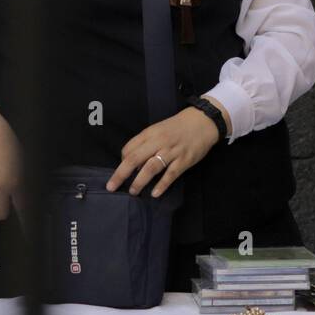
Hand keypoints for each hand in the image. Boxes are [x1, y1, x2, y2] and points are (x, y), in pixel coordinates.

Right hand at [0, 105, 23, 220]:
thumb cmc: (7, 142)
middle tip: (7, 198)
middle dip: (4, 207)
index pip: (22, 207)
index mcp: (15, 182)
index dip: (25, 218)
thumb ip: (25, 181)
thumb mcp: (24, 161)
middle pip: (0, 212)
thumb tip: (28, 194)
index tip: (27, 226)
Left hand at [106, 99, 224, 196]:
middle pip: (135, 159)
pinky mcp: (185, 160)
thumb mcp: (158, 129)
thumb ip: (145, 143)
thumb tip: (133, 163)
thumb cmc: (177, 127)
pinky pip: (171, 174)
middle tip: (111, 187)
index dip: (122, 161)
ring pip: (151, 167)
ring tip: (133, 191)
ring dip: (140, 181)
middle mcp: (159, 142)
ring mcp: (172, 151)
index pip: (129, 148)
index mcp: (150, 133)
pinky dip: (162, 184)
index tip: (123, 170)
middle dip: (121, 174)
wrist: (203, 121)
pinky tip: (155, 193)